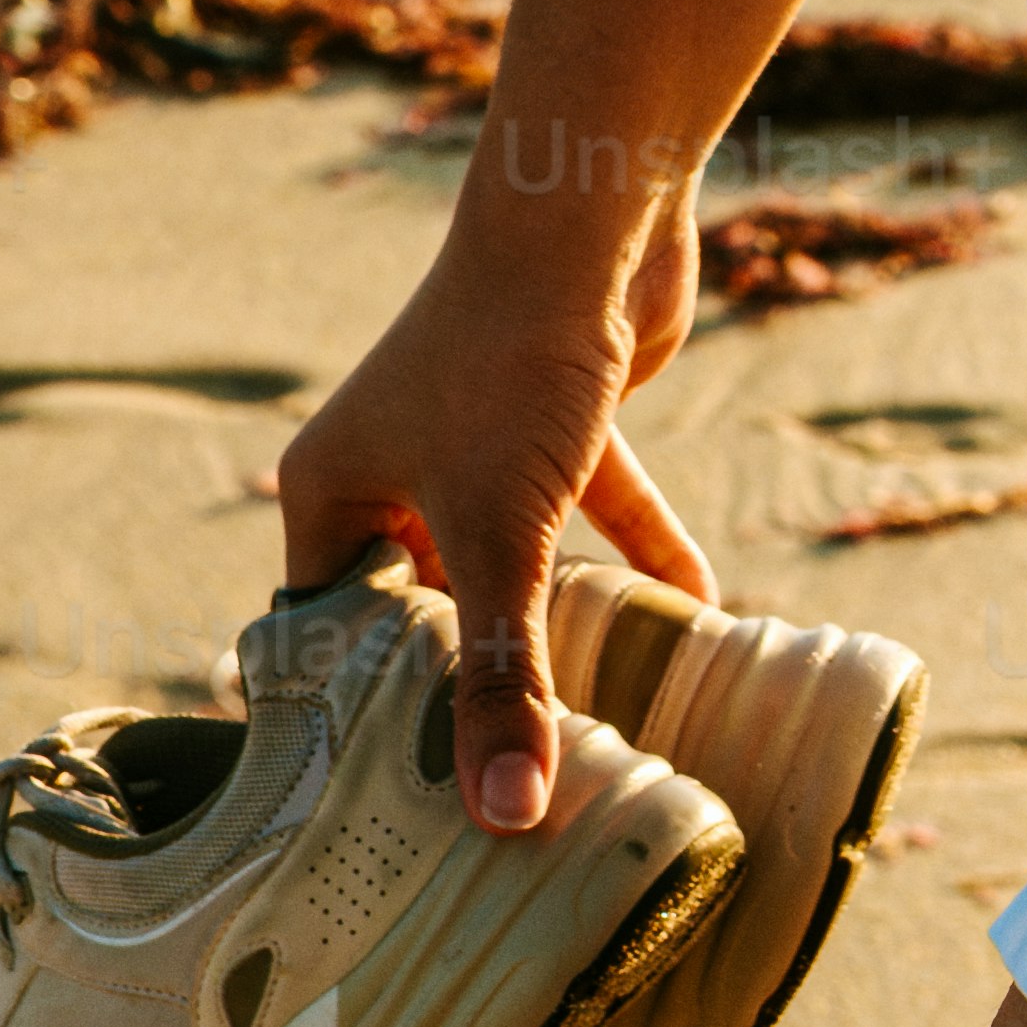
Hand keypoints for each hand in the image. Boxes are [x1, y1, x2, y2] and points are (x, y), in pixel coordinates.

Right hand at [277, 201, 717, 831]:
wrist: (591, 208)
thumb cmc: (509, 359)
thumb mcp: (499, 537)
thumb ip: (503, 677)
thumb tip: (506, 817)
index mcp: (333, 492)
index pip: (330, 635)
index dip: (360, 717)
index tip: (402, 812)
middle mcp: (392, 466)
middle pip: (425, 608)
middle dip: (468, 686)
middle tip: (506, 793)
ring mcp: (477, 441)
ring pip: (514, 562)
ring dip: (559, 627)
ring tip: (600, 724)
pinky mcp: (558, 417)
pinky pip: (595, 509)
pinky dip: (640, 554)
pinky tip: (696, 611)